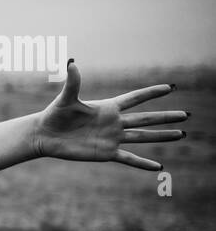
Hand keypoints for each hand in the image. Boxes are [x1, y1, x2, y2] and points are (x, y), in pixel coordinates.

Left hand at [30, 60, 187, 169]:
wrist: (45, 136)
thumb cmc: (54, 114)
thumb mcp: (66, 98)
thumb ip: (73, 82)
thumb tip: (71, 63)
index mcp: (107, 107)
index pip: (135, 98)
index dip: (151, 93)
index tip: (170, 87)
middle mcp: (114, 122)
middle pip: (145, 118)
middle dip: (166, 117)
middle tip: (186, 115)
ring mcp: (112, 138)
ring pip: (142, 137)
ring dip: (162, 137)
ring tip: (181, 134)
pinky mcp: (106, 153)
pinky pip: (128, 159)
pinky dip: (143, 163)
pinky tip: (157, 167)